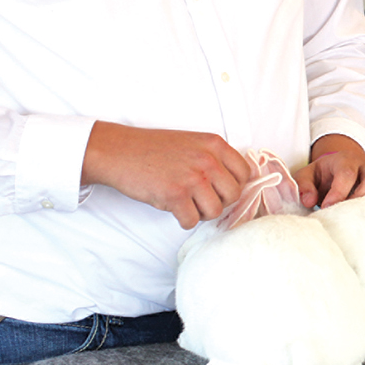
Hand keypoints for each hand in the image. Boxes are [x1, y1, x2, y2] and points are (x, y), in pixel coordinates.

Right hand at [81, 121, 251, 229]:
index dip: (233, 185)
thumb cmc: (155, 149)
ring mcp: (192, 177)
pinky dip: (183, 220)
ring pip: (215, 211)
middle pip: (233, 195)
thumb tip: (237, 183)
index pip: (245, 173)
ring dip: (201, 213)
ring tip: (186, 203)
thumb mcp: (193, 143)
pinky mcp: (175, 195)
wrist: (119, 151)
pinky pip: (192, 221)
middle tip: (200, 199)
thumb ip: (214, 158)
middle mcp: (208, 160)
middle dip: (218, 202)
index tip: (219, 189)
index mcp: (215, 144)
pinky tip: (173, 208)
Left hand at [296, 134, 364, 208]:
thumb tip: (308, 200)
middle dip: (361, 197)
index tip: (327, 207)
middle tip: (345, 213)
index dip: (339, 192)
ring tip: (358, 217)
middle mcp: (364, 166)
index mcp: (344, 160)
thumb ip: (303, 186)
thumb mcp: (306, 176)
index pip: (347, 173)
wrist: (333, 172)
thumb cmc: (321, 176)